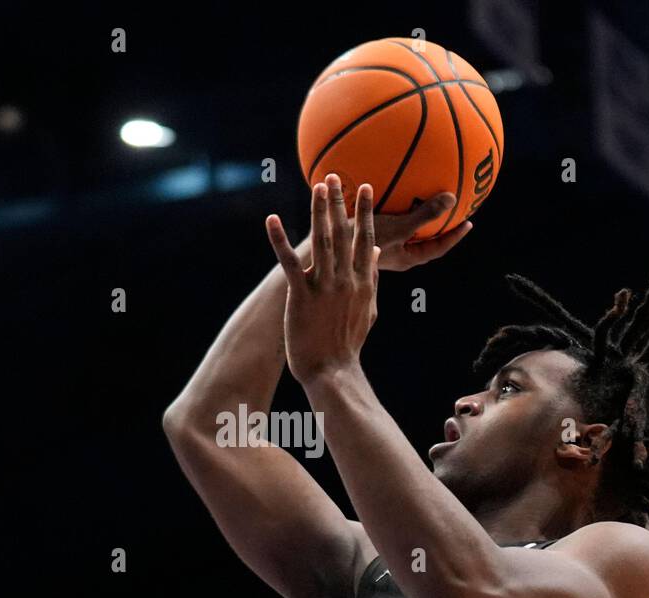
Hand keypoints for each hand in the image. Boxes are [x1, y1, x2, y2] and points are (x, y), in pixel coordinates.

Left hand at [265, 175, 380, 384]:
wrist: (331, 370)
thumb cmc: (346, 345)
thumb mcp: (368, 311)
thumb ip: (372, 281)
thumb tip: (377, 252)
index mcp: (362, 283)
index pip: (366, 241)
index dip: (364, 214)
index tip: (365, 189)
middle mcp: (346, 280)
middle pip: (345, 234)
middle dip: (341, 203)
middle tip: (337, 176)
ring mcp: (324, 286)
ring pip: (322, 242)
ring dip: (319, 212)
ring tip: (318, 187)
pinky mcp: (302, 295)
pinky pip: (288, 262)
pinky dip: (279, 239)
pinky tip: (271, 219)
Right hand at [372, 190, 472, 272]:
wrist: (325, 248)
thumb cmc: (362, 243)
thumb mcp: (398, 228)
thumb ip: (424, 216)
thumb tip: (451, 200)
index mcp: (406, 259)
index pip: (438, 249)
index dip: (454, 236)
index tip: (468, 223)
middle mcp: (396, 254)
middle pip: (424, 239)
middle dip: (437, 225)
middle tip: (452, 210)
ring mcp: (383, 245)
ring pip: (405, 229)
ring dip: (415, 214)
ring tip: (425, 197)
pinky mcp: (369, 233)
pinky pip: (389, 218)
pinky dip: (395, 205)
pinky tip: (393, 188)